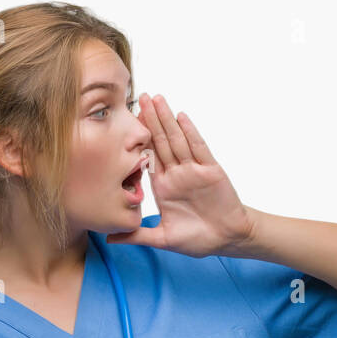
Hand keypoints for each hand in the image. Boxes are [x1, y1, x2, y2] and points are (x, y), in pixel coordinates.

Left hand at [105, 94, 255, 257]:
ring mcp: (193, 170)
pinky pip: (199, 148)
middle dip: (150, 120)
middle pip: (161, 142)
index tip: (123, 123)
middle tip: (138, 97)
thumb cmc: (198, 239)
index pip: (147, 157)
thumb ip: (136, 235)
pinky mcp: (210, 170)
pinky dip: (190, 133)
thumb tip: (109, 238)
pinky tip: (181, 117)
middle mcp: (176, 173)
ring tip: (156, 99)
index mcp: (163, 186)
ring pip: (177, 140)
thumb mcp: (162, 238)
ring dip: (167, 119)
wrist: (227, 239)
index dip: (137, 140)